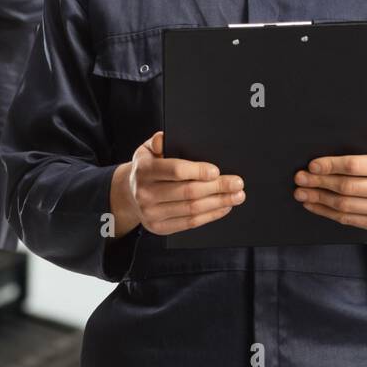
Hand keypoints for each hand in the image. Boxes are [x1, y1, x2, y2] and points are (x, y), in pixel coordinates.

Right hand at [111, 131, 244, 236]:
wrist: (130, 194)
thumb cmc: (147, 167)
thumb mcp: (147, 149)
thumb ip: (157, 141)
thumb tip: (164, 138)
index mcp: (144, 170)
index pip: (175, 170)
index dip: (198, 171)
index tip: (217, 171)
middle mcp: (145, 193)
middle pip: (188, 192)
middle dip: (217, 187)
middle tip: (237, 183)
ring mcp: (151, 213)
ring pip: (192, 209)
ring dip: (219, 202)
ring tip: (236, 196)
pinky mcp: (158, 228)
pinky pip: (189, 223)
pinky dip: (210, 215)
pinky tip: (223, 207)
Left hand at [294, 121, 366, 230]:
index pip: (354, 166)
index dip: (331, 165)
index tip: (312, 165)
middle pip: (347, 187)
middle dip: (319, 182)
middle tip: (300, 178)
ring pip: (344, 205)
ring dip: (319, 198)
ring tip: (301, 192)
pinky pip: (346, 219)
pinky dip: (326, 212)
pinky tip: (313, 204)